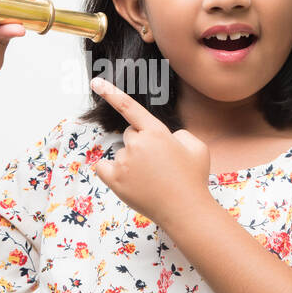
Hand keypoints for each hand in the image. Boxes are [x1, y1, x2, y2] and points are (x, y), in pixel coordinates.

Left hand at [88, 76, 212, 229]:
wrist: (186, 210)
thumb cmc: (194, 178)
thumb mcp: (196, 146)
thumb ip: (177, 133)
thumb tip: (165, 137)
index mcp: (156, 132)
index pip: (129, 107)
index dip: (111, 92)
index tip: (96, 82)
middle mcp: (137, 144)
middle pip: (130, 134)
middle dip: (141, 143)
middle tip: (158, 163)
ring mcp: (124, 163)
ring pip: (122, 153)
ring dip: (132, 161)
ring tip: (152, 178)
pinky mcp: (115, 181)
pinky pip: (104, 167)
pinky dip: (112, 171)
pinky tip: (129, 180)